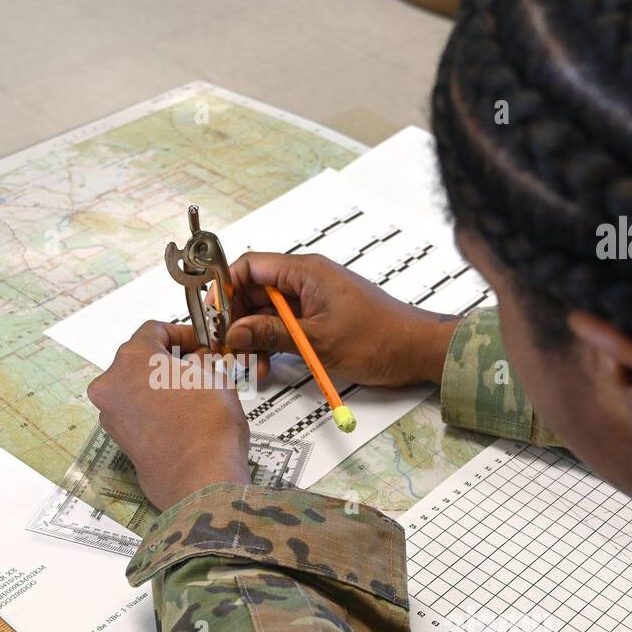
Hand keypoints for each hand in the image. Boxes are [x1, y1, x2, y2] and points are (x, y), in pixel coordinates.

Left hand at [87, 321, 250, 509]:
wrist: (200, 479)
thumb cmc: (209, 424)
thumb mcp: (215, 376)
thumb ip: (201, 360)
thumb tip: (196, 360)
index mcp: (132, 358)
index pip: (154, 330)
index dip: (183, 333)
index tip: (200, 343)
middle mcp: (112, 384)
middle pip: (140, 358)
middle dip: (170, 359)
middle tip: (200, 366)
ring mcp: (111, 414)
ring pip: (136, 387)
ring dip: (160, 384)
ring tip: (193, 392)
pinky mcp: (119, 439)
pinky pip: (136, 412)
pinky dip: (154, 408)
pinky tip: (181, 415)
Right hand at [223, 252, 459, 386]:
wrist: (416, 350)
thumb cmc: (380, 338)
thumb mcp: (317, 340)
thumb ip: (271, 334)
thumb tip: (236, 332)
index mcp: (305, 271)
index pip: (249, 266)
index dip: (226, 289)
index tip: (215, 316)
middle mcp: (305, 281)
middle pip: (253, 293)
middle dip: (236, 321)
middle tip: (227, 349)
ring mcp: (311, 300)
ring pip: (265, 313)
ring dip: (252, 338)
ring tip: (250, 365)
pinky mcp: (317, 319)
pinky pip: (282, 327)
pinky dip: (270, 345)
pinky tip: (267, 365)